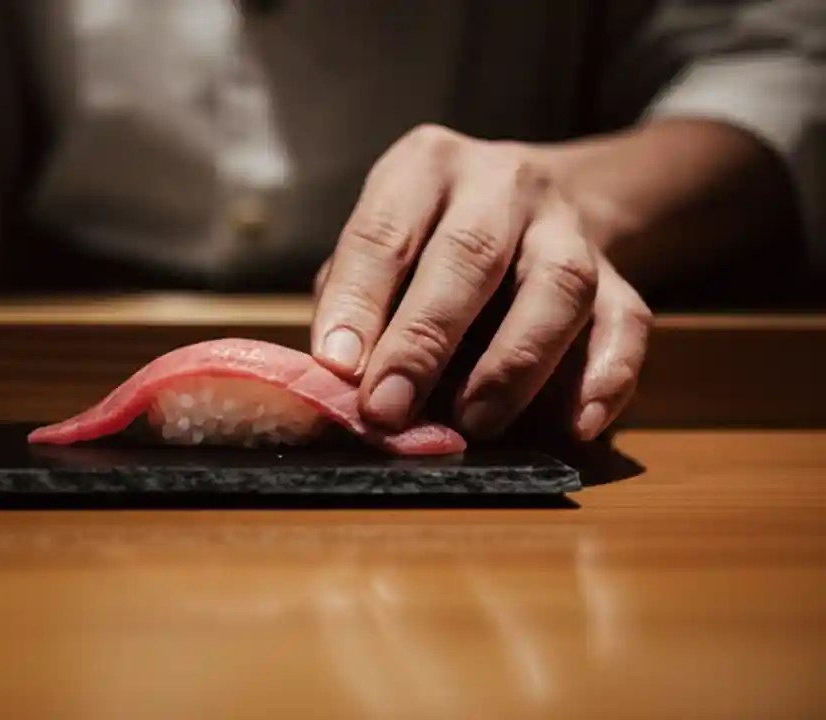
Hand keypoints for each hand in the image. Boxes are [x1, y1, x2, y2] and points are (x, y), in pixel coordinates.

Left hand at [312, 124, 652, 440]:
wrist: (543, 197)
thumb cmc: (430, 239)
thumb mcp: (378, 247)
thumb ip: (352, 305)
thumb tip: (335, 384)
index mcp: (425, 168)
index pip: (384, 233)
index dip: (358, 302)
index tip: (339, 365)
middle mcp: (501, 185)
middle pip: (470, 255)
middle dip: (425, 339)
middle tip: (390, 408)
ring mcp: (567, 227)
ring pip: (558, 287)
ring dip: (514, 364)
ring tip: (475, 423)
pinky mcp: (620, 273)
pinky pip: (627, 323)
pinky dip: (606, 377)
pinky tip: (577, 425)